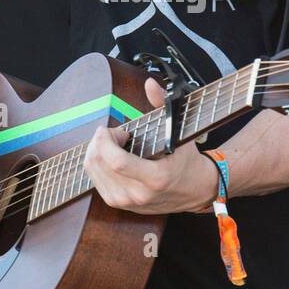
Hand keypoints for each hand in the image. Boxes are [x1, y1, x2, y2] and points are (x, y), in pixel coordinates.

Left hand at [82, 77, 220, 214]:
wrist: (195, 190)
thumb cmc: (187, 160)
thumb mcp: (179, 131)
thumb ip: (163, 105)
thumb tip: (150, 84)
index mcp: (155, 178)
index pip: (116, 162)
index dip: (107, 141)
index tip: (114, 130)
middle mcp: (138, 194)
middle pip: (100, 164)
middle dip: (100, 141)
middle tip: (117, 134)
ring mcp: (126, 202)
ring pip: (93, 171)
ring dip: (98, 151)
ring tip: (116, 144)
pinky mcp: (118, 204)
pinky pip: (95, 179)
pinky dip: (98, 162)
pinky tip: (111, 156)